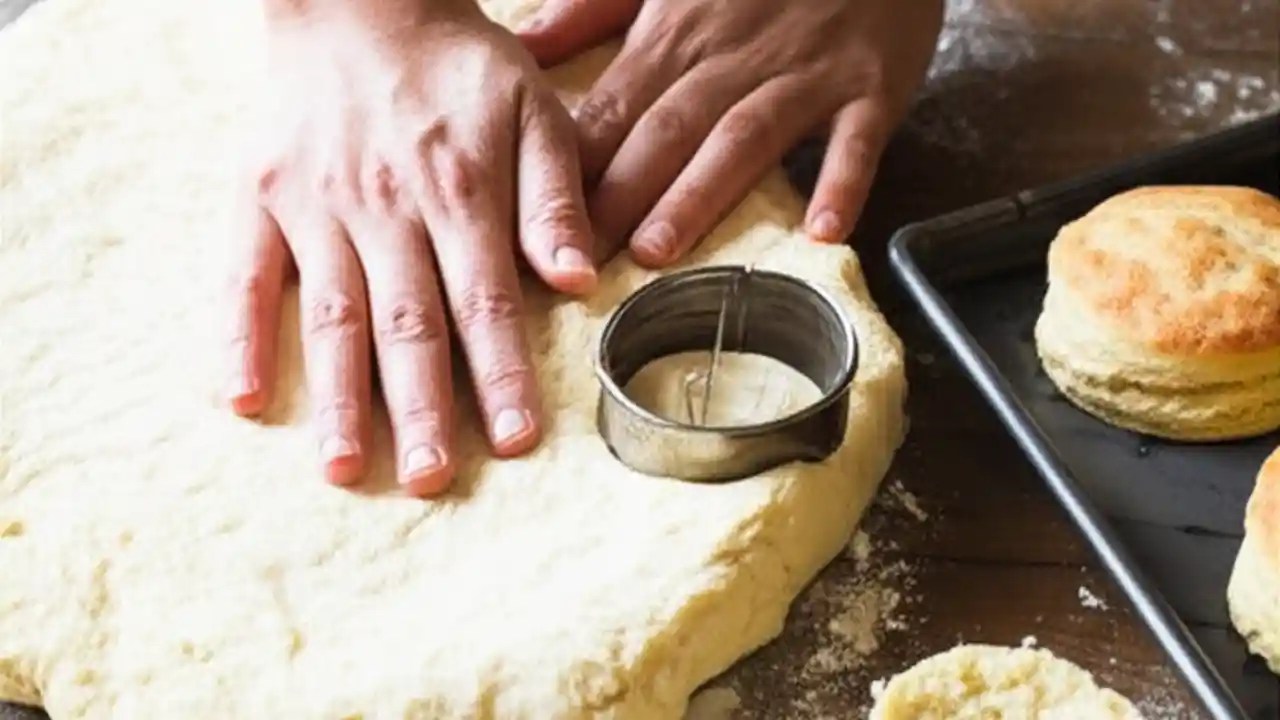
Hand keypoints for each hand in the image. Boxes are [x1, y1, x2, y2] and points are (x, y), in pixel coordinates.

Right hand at [226, 0, 595, 495]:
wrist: (362, 1)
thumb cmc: (460, 64)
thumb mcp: (534, 111)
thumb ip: (554, 199)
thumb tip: (578, 280)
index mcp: (461, 194)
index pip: (487, 304)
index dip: (504, 375)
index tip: (518, 440)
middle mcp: (387, 210)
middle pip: (408, 326)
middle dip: (421, 409)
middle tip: (429, 481)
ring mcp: (316, 207)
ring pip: (332, 317)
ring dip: (337, 396)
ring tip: (342, 468)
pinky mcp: (260, 197)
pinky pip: (243, 274)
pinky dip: (239, 336)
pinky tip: (238, 399)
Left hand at [518, 0, 942, 262]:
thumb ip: (590, 7)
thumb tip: (520, 46)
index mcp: (677, 32)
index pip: (613, 109)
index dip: (572, 168)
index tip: (536, 224)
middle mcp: (734, 57)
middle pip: (667, 130)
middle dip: (617, 195)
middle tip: (578, 259)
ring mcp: (804, 74)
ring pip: (742, 137)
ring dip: (699, 193)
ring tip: (658, 251)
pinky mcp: (869, 86)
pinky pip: (857, 137)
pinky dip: (843, 181)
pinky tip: (824, 230)